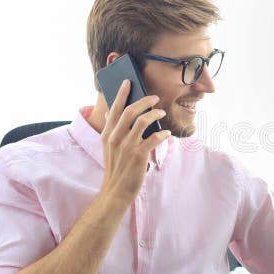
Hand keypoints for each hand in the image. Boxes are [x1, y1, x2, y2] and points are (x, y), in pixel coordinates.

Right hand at [99, 79, 169, 205]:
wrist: (116, 191)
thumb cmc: (116, 168)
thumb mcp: (108, 148)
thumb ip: (111, 131)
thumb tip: (111, 114)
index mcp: (107, 134)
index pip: (114, 109)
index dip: (122, 94)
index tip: (128, 82)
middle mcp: (115, 138)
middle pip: (130, 111)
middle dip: (144, 100)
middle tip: (154, 97)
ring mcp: (126, 146)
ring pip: (143, 121)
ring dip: (154, 114)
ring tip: (161, 112)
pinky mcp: (138, 155)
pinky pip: (153, 138)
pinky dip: (162, 133)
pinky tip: (166, 133)